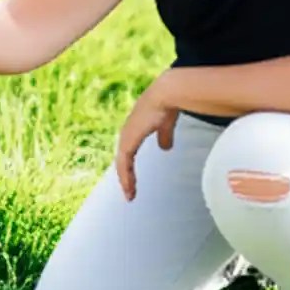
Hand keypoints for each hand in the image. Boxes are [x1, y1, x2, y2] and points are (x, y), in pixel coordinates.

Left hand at [115, 72, 179, 201]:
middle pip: (123, 158)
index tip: (134, 179)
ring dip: (126, 179)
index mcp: (135, 128)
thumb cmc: (167, 105)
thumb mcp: (165, 125)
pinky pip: (124, 163)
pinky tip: (129, 187)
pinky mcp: (129, 140)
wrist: (166, 95)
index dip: (130, 165)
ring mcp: (127, 136)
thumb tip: (165, 148)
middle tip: (130, 191)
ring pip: (122, 163)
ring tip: (130, 195)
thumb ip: (164, 135)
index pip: (128, 150)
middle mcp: (128, 132)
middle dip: (126, 175)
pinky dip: (126, 177)